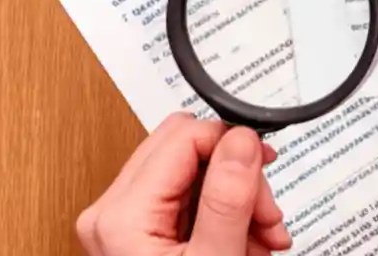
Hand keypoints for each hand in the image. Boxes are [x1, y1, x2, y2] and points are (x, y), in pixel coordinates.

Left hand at [77, 113, 292, 255]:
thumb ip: (229, 199)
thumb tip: (241, 141)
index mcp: (122, 215)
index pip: (185, 137)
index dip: (234, 149)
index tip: (265, 173)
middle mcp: (112, 211)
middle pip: (187, 146)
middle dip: (237, 173)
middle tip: (265, 212)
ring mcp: (124, 219)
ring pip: (193, 169)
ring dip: (238, 196)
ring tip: (261, 237)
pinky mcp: (139, 228)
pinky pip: (189, 195)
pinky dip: (225, 211)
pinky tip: (245, 241)